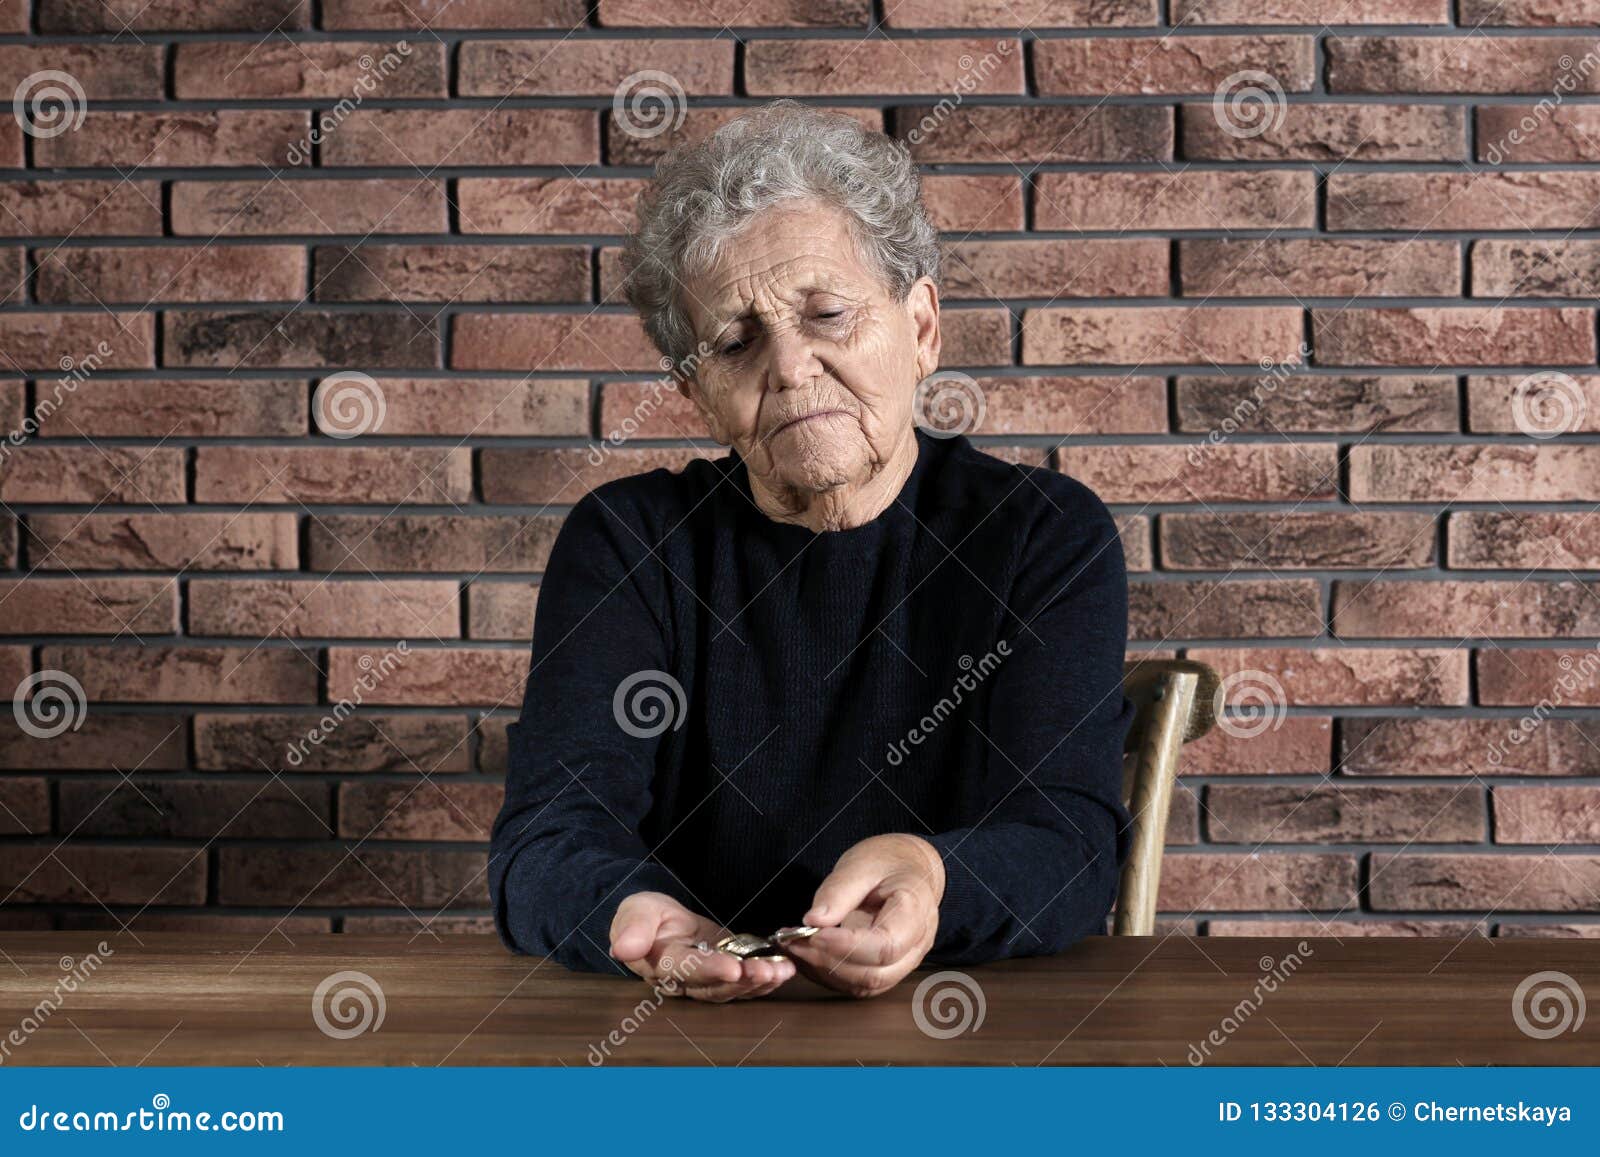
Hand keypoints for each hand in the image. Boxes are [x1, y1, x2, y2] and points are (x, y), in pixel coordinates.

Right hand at [608, 891, 794, 1001]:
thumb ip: (631, 928)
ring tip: (782, 971)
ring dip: (760, 982)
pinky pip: (746, 980)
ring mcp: (707, 980)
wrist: (655, 921)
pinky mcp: (725, 973)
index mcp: (661, 965)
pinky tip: (785, 969)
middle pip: (716, 986)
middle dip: (744, 980)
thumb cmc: (643, 914)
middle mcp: (686, 981)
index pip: (685, 970)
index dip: (709, 970)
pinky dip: (767, 976)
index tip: (733, 968)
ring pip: (735, 989)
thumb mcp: (635, 911)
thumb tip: (622, 948)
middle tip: (767, 970)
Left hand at [784, 834, 944, 998]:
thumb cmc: (889, 861)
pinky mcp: (887, 968)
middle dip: (828, 961)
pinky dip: (829, 974)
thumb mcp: (861, 863)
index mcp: (914, 910)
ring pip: (865, 984)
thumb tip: (813, 920)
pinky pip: (858, 983)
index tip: (813, 933)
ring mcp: (904, 960)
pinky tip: (808, 955)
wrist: (908, 867)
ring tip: (795, 947)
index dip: (847, 946)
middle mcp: (915, 943)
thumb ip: (838, 891)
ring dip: (824, 971)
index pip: (885, 945)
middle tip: (794, 940)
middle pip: (874, 973)